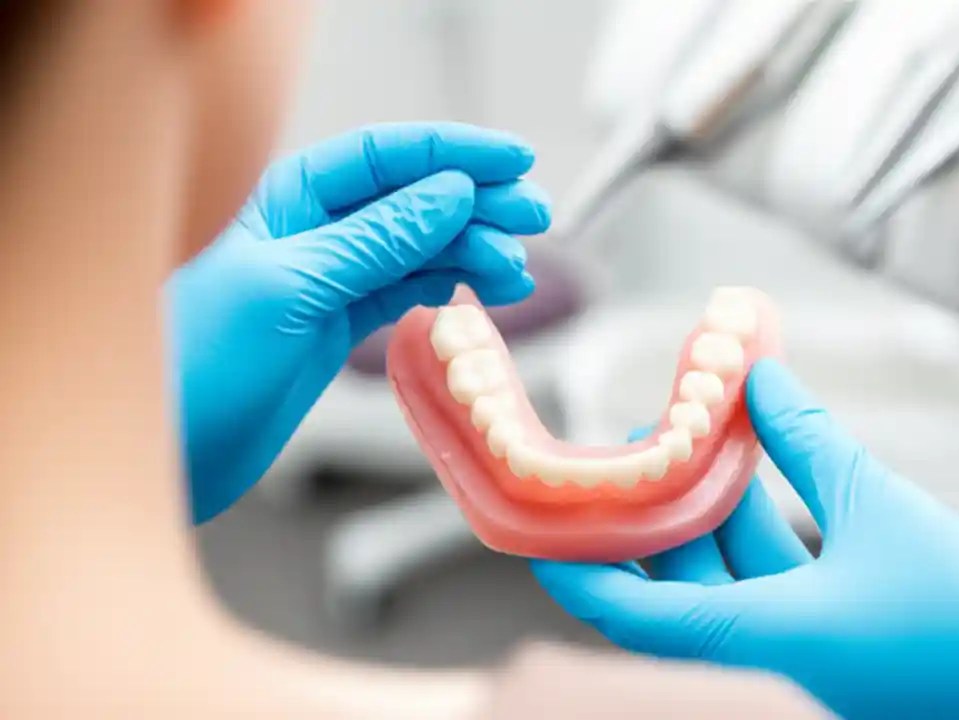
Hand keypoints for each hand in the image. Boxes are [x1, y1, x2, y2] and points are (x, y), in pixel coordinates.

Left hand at [170, 123, 549, 521]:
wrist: (168, 445)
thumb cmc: (200, 360)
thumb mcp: (295, 287)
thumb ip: (377, 240)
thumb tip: (451, 194)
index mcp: (292, 197)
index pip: (389, 156)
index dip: (456, 152)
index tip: (515, 161)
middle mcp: (317, 229)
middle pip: (416, 198)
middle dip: (479, 202)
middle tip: (535, 217)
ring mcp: (335, 277)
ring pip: (424, 247)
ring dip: (475, 250)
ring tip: (518, 268)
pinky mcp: (343, 323)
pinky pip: (414, 289)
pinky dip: (455, 286)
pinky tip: (490, 289)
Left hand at [532, 359, 958, 718]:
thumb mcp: (885, 510)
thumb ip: (812, 442)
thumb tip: (762, 377)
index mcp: (761, 642)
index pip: (633, 611)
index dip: (576, 564)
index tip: (534, 520)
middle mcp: (763, 659)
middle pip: (669, 585)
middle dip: (645, 512)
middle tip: (629, 443)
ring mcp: (793, 657)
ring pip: (718, 580)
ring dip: (701, 512)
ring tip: (688, 437)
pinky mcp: (826, 647)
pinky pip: (763, 586)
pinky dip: (752, 532)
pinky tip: (752, 472)